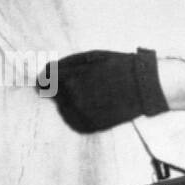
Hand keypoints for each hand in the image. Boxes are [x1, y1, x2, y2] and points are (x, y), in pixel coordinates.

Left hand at [43, 48, 169, 133]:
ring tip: (91, 93)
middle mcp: (71, 97)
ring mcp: (80, 113)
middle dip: (59, 88)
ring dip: (69, 101)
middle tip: (81, 84)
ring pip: (62, 107)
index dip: (44, 78)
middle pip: (52, 94)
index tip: (49, 79)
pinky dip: (77, 113)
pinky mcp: (89, 126)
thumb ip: (62, 66)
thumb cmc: (114, 66)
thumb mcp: (87, 58)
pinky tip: (93, 104)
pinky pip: (73, 119)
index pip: (43, 80)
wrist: (142, 85)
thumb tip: (42, 74)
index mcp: (68, 77)